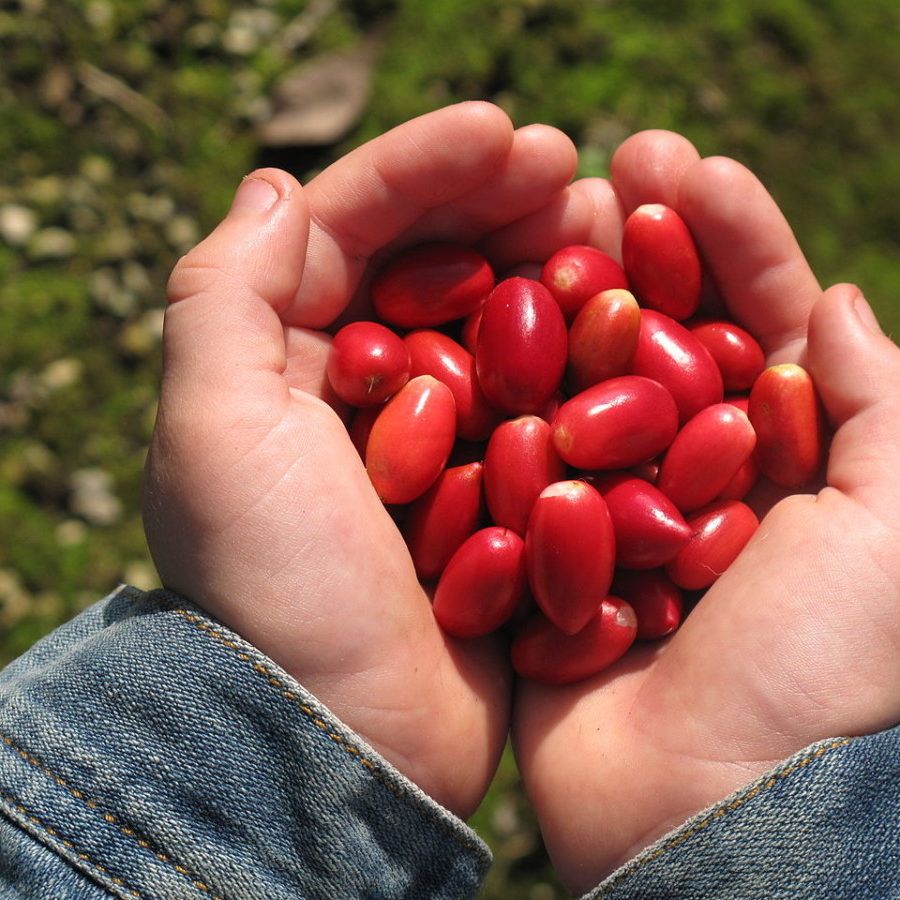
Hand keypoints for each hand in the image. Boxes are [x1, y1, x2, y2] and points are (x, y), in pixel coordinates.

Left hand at [142, 102, 609, 817]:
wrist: (343, 740)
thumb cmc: (273, 586)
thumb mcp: (212, 429)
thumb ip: (223, 294)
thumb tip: (275, 182)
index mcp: (287, 365)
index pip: (350, 232)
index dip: (424, 169)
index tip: (509, 130)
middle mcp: (360, 395)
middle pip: (434, 267)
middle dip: (497, 206)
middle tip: (574, 169)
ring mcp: (435, 445)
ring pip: (498, 327)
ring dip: (549, 269)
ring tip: (609, 225)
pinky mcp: (495, 497)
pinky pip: (542, 404)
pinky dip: (580, 359)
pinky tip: (625, 319)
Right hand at [513, 132, 899, 892]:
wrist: (712, 814)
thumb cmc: (825, 672)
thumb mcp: (897, 523)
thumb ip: (881, 404)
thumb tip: (830, 298)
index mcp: (780, 460)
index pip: (753, 319)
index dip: (726, 235)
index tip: (681, 161)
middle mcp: (688, 475)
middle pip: (658, 333)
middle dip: (639, 245)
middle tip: (603, 161)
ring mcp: (606, 511)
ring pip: (579, 381)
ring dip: (562, 297)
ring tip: (541, 218)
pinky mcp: (537, 556)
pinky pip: (514, 460)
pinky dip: (499, 393)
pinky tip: (473, 323)